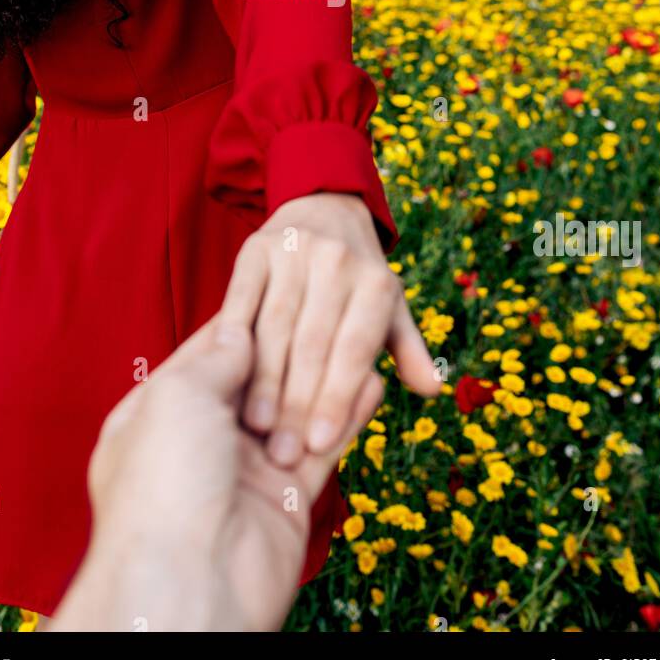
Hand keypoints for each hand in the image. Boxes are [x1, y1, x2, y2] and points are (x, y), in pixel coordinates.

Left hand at [50, 316, 382, 632]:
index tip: (283, 293)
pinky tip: (372, 383)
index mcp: (155, 413)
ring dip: (325, 381)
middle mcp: (199, 440)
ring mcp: (244, 470)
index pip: (207, 355)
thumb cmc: (164, 483)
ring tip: (360, 341)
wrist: (190, 584)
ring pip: (294, 411)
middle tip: (330, 311)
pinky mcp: (286, 498)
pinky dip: (348, 415)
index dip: (245, 323)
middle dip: (291, 351)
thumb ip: (215, 358)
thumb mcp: (178, 396)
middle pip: (256, 380)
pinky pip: (322, 446)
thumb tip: (240, 329)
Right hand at [221, 192, 436, 466]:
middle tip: (282, 453)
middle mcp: (339, 263)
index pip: (355, 350)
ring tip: (256, 428)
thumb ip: (407, 350)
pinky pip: (242, 297)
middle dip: (298, 402)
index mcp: (377, 283)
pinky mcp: (257, 248)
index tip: (317, 445)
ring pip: (277, 325)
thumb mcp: (390, 307)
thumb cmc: (359, 276)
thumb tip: (433, 390)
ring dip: (265, 379)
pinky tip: (225, 374)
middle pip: (314, 343)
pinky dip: (234, 335)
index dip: (337, 398)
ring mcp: (296, 252)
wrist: (324, 206)